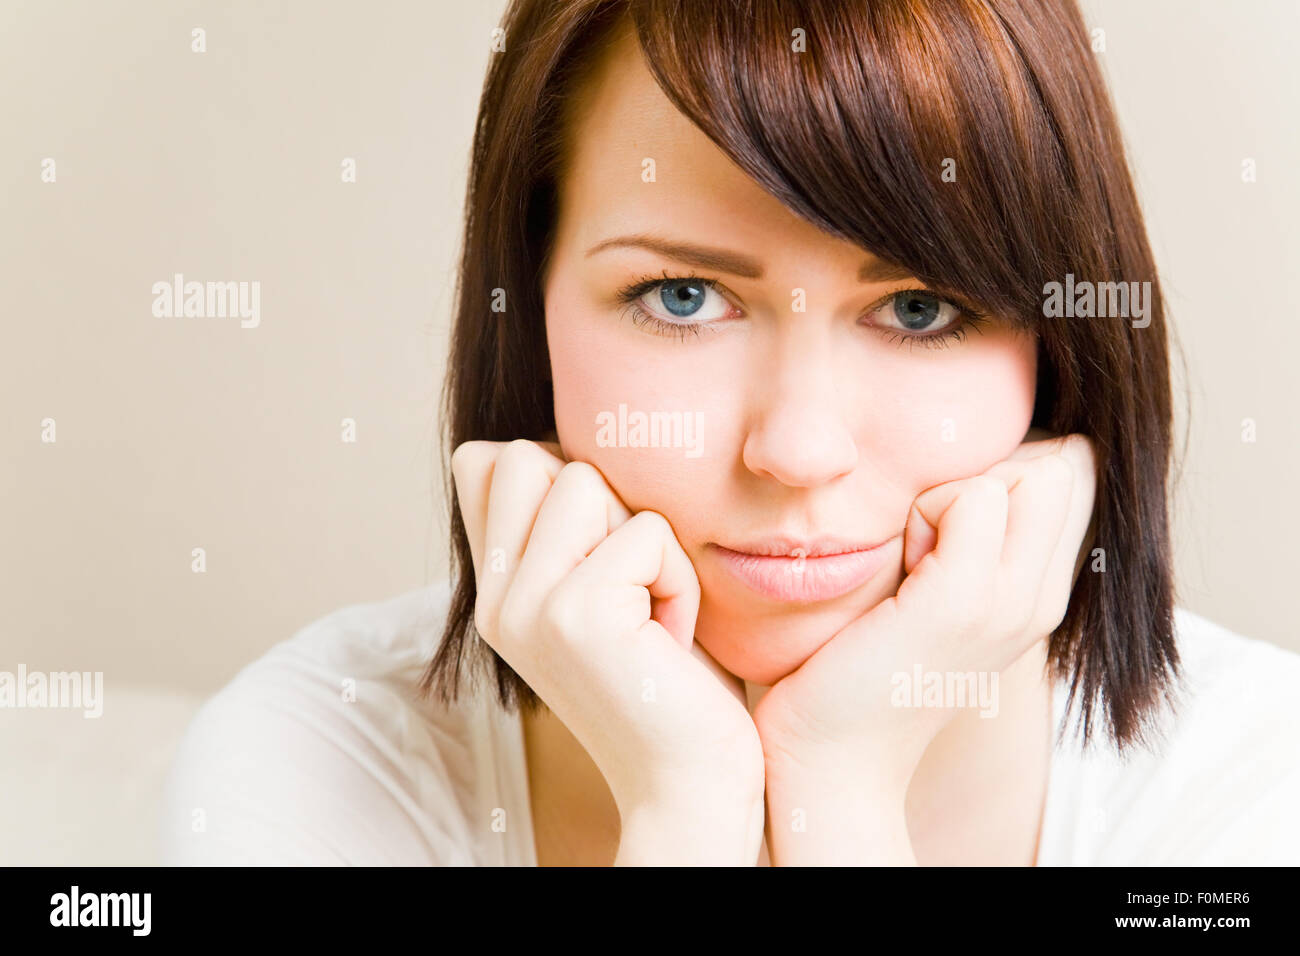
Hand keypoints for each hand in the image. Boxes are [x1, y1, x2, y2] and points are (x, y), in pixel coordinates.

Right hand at [451, 438, 765, 857]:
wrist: (688, 782)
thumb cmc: (666, 678)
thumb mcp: (598, 591)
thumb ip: (561, 529)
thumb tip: (549, 443)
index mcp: (492, 590)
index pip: (481, 461)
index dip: (552, 473)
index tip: (599, 546)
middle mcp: (492, 598)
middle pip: (530, 456)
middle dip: (603, 504)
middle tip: (629, 585)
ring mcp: (524, 606)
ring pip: (584, 480)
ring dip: (646, 541)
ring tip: (650, 611)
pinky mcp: (574, 614)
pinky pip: (645, 532)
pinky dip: (676, 579)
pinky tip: (668, 639)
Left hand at [751, 429, 1097, 860]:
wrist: (835, 755)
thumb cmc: (862, 662)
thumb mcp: (934, 593)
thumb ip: (970, 538)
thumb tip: (978, 464)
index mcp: (1038, 595)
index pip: (1071, 476)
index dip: (1005, 474)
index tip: (945, 533)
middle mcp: (1040, 600)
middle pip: (1060, 466)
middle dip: (984, 476)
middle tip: (925, 544)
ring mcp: (1009, 603)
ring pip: (1024, 473)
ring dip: (949, 495)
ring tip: (910, 561)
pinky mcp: (962, 602)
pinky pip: (974, 496)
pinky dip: (924, 512)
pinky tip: (898, 569)